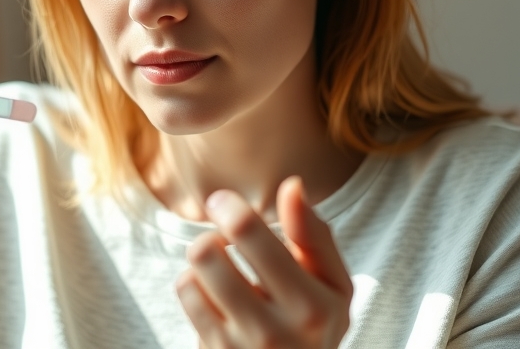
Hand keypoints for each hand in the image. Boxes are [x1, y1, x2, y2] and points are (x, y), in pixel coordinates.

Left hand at [176, 177, 353, 348]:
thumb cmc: (316, 322)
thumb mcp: (334, 284)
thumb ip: (314, 235)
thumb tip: (293, 186)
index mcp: (311, 305)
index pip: (249, 234)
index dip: (228, 206)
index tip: (223, 201)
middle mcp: (273, 330)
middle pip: (207, 252)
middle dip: (212, 235)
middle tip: (225, 240)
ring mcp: (238, 347)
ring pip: (192, 273)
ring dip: (204, 261)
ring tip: (224, 267)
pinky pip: (186, 295)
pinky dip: (195, 284)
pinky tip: (215, 292)